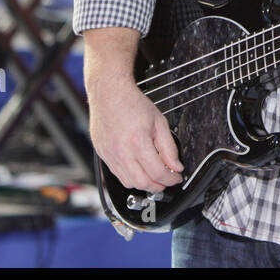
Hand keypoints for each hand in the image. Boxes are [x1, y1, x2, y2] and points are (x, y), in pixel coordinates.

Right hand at [87, 78, 183, 192]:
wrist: (109, 93)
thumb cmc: (132, 103)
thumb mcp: (159, 122)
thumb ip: (169, 147)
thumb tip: (176, 166)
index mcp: (138, 142)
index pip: (157, 172)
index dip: (171, 179)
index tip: (176, 177)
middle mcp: (121, 151)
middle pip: (142, 183)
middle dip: (158, 186)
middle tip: (167, 181)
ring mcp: (109, 154)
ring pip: (128, 183)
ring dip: (144, 184)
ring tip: (154, 177)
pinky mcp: (102, 154)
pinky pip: (117, 174)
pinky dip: (130, 177)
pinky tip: (138, 169)